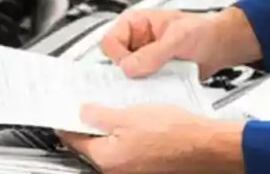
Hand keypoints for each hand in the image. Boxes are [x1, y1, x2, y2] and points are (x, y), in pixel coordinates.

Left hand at [58, 104, 243, 173]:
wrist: (204, 145)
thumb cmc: (173, 133)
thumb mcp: (130, 115)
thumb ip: (100, 115)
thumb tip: (83, 112)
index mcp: (106, 158)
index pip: (74, 139)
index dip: (67, 121)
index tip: (64, 109)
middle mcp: (116, 169)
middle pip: (91, 144)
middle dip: (88, 123)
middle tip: (89, 103)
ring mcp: (131, 169)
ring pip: (110, 145)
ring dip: (108, 127)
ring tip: (114, 107)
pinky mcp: (146, 165)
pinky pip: (127, 148)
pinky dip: (125, 134)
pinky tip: (134, 118)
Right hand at [99, 7, 260, 78]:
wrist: (220, 46)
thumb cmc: (203, 30)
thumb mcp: (179, 38)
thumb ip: (154, 52)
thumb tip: (130, 67)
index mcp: (134, 23)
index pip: (109, 42)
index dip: (119, 57)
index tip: (134, 66)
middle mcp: (134, 42)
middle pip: (115, 64)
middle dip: (129, 75)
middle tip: (148, 78)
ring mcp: (142, 61)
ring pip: (126, 79)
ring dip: (141, 84)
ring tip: (160, 81)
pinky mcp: (152, 76)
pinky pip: (141, 88)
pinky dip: (151, 91)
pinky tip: (164, 88)